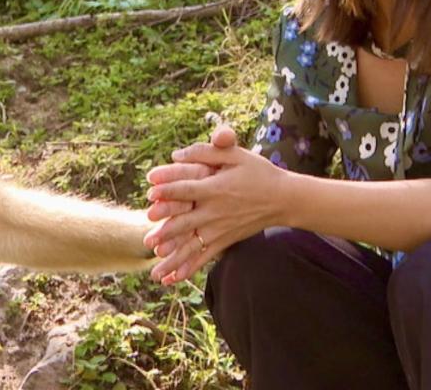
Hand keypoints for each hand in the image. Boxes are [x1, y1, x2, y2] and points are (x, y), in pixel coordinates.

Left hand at [144, 126, 287, 284]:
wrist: (284, 199)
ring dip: (172, 258)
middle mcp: (215, 212)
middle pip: (185, 223)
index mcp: (216, 188)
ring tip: (155, 271)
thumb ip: (207, 152)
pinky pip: (204, 257)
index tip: (150, 194)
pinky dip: (188, 268)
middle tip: (146, 241)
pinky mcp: (225, 241)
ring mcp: (220, 230)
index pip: (186, 189)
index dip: (167, 190)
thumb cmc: (258, 173)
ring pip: (191, 246)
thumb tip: (176, 155)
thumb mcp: (236, 155)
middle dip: (165, 232)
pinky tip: (173, 279)